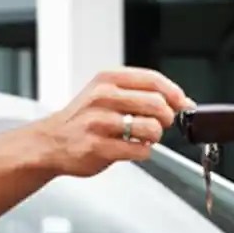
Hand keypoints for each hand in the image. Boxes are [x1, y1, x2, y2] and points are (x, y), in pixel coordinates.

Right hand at [37, 67, 193, 177]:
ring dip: (155, 137)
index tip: (182, 104)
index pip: (153, 80)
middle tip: (159, 124)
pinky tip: (132, 148)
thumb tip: (181, 101)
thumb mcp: (106, 93)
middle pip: (157, 104)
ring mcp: (99, 123)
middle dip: (166, 118)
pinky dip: (143, 152)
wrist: (51, 142)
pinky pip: (139, 150)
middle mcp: (103, 97)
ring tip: (143, 137)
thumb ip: (140, 93)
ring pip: (151, 128)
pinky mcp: (98, 147)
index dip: (175, 93)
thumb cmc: (83, 118)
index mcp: (107, 79)